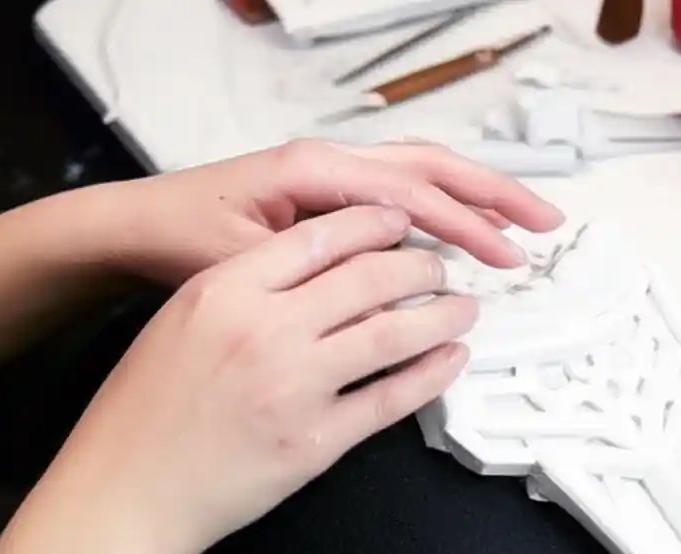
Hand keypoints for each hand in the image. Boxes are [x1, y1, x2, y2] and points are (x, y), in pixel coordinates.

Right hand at [45, 205, 474, 553]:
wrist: (127, 492)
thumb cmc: (144, 407)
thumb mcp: (180, 320)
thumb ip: (244, 286)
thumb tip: (322, 265)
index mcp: (224, 290)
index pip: (320, 238)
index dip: (374, 225)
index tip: (401, 222)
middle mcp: (264, 331)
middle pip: (368, 279)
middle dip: (418, 268)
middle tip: (438, 268)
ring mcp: (294, 388)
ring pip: (391, 336)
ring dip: (439, 317)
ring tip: (462, 308)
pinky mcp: (315, 442)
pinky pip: (390, 399)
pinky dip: (430, 375)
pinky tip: (451, 359)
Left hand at [88, 139, 564, 283]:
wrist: (135, 227)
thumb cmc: (182, 239)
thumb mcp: (245, 259)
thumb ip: (317, 257)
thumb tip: (393, 265)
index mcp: (315, 170)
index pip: (413, 194)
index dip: (467, 225)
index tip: (508, 257)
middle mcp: (329, 161)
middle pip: (432, 167)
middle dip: (494, 194)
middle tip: (546, 221)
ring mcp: (330, 174)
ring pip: (421, 173)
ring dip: (475, 195)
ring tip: (522, 221)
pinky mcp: (325, 194)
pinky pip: (398, 192)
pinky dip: (440, 206)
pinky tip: (462, 229)